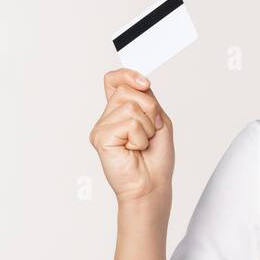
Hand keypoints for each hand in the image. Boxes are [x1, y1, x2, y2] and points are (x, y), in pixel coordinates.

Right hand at [89, 68, 173, 209]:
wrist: (152, 184)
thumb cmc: (155, 158)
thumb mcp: (159, 120)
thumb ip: (147, 98)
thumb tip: (138, 83)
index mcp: (120, 111)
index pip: (114, 80)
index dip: (128, 75)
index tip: (145, 84)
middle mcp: (108, 117)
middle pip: (127, 91)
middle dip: (149, 110)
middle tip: (150, 132)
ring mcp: (102, 127)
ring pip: (130, 106)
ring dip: (146, 127)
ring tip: (141, 144)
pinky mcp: (100, 137)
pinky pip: (129, 123)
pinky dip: (139, 137)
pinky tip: (133, 150)